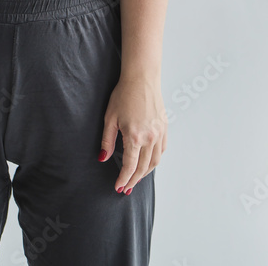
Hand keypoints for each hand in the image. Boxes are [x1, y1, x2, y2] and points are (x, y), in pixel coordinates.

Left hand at [98, 74, 166, 193]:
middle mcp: (150, 137)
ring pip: (155, 161)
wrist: (142, 78)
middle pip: (143, 167)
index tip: (118, 187)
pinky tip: (148, 162)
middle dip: (134, 180)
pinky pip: (162, 150)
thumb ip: (107, 140)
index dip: (123, 179)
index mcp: (135, 136)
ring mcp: (159, 133)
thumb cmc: (124, 95)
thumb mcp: (110, 118)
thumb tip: (103, 158)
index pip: (130, 166)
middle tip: (126, 189)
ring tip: (136, 179)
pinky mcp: (164, 127)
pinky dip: (155, 159)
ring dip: (145, 173)